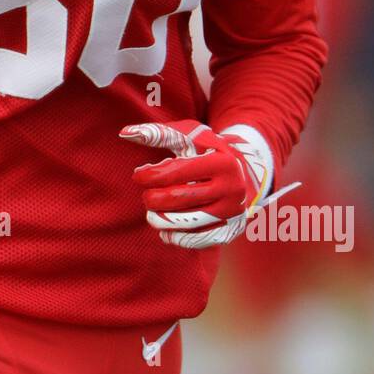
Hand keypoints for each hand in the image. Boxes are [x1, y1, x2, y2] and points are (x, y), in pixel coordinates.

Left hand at [119, 119, 273, 247]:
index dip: (152, 175)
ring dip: (162, 220)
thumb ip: (158, 134)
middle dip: (154, 199)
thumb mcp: (190, 136)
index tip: (137, 175)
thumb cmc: (209, 150)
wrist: (248, 172)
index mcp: (222, 162)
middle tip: (146, 198)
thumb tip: (125, 133)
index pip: (179, 171)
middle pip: (181, 198)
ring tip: (151, 214)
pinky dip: (177, 238)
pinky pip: (199, 240)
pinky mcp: (230, 230)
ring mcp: (233, 212)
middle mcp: (232, 189)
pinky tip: (165, 231)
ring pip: (188, 223)